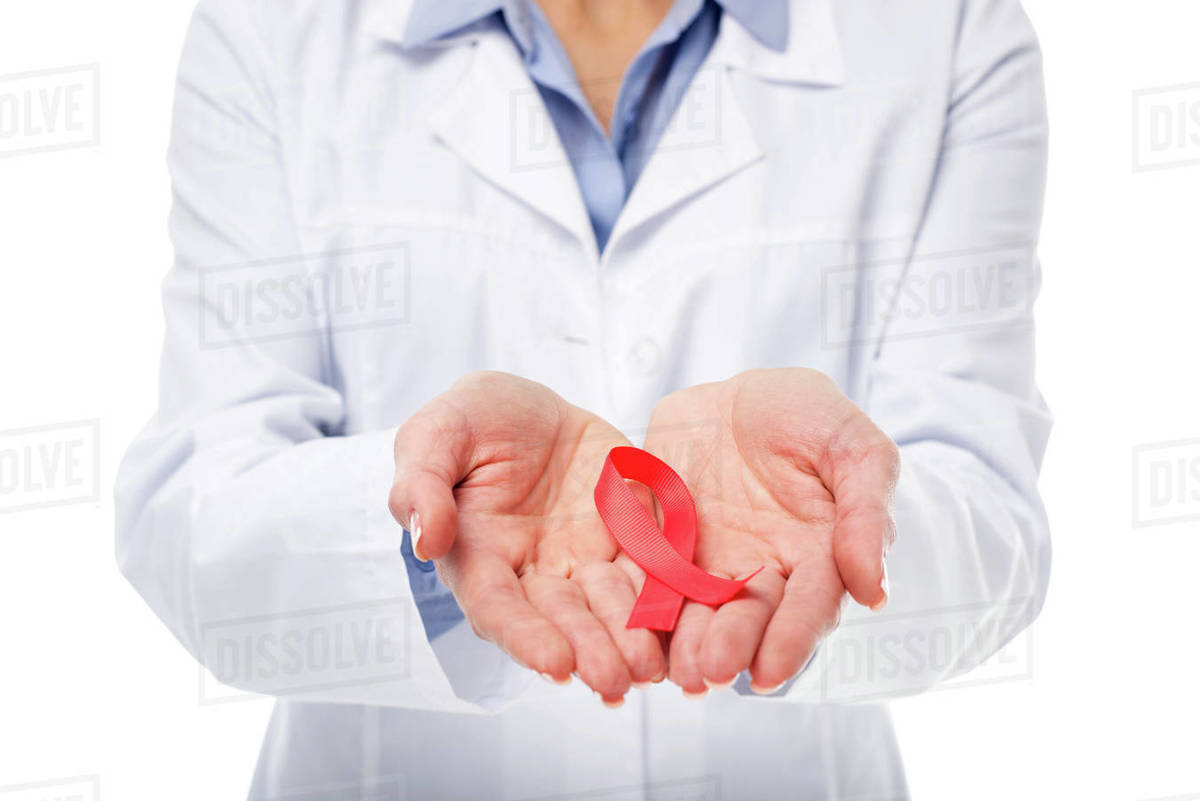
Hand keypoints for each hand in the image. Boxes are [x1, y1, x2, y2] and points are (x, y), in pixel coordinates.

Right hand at [388, 371, 664, 702]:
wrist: (532, 404)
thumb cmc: (470, 420)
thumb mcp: (434, 434)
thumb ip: (422, 484)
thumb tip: (425, 541)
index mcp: (478, 555)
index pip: (497, 607)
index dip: (524, 637)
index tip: (555, 665)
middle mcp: (533, 571)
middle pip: (562, 620)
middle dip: (589, 652)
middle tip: (616, 683)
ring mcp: (585, 558)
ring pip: (611, 605)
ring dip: (631, 639)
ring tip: (654, 668)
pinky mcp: (631, 535)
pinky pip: (655, 566)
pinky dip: (670, 594)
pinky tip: (690, 621)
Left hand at [642, 368, 898, 694]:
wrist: (742, 393)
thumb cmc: (810, 417)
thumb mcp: (854, 448)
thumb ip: (866, 514)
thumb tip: (875, 594)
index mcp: (815, 555)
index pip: (807, 606)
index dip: (790, 639)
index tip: (771, 673)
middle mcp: (759, 570)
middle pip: (745, 617)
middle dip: (728, 647)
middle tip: (708, 675)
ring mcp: (707, 560)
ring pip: (694, 609)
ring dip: (682, 642)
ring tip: (672, 670)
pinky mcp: (659, 542)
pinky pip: (645, 573)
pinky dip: (637, 601)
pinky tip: (626, 628)